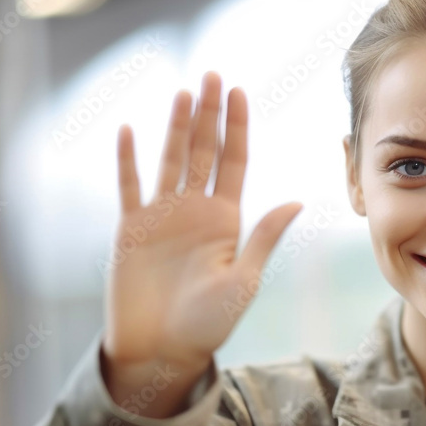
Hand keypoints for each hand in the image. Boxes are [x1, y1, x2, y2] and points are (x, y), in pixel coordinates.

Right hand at [102, 71, 302, 413]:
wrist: (161, 351)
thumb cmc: (207, 324)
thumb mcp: (243, 281)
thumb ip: (264, 238)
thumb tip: (297, 201)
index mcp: (225, 219)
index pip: (233, 161)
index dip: (236, 127)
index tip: (239, 92)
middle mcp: (195, 210)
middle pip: (203, 150)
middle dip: (209, 114)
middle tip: (213, 74)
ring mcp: (161, 216)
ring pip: (170, 160)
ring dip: (175, 126)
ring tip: (183, 92)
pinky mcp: (130, 229)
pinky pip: (128, 186)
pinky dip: (128, 160)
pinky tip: (129, 130)